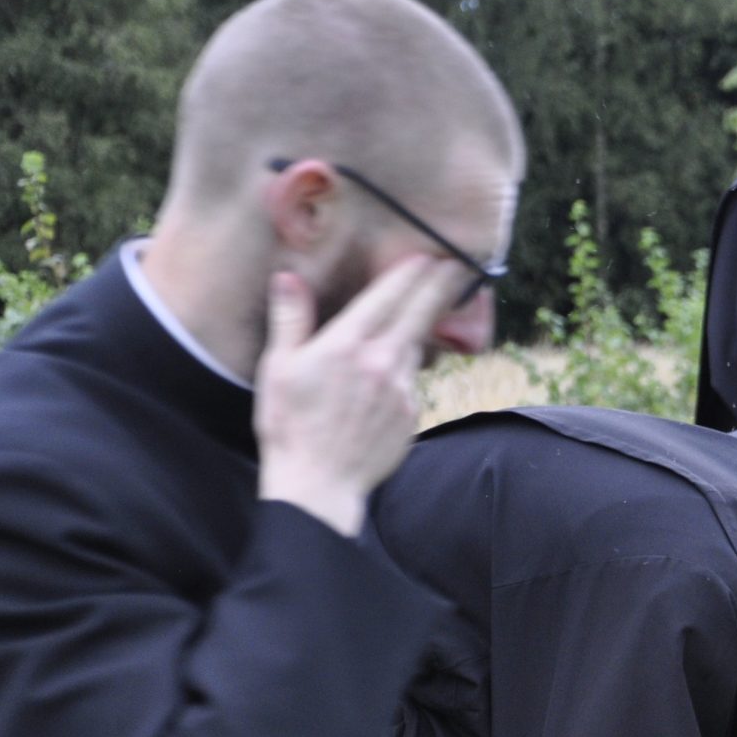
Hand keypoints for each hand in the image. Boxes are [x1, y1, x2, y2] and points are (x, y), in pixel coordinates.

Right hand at [254, 257, 456, 535]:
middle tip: (457, 264)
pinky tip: (389, 371)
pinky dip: (403, 369)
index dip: (409, 272)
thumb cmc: (289, 424)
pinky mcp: (411, 414)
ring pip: (414, 348)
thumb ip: (290, 318)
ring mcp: (402, 390)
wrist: (319, 483)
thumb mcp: (278, 367)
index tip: (427, 254)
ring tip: (425, 310)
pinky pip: (410, 381)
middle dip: (439, 286)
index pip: (387, 296)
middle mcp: (382, 363)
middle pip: (418, 314)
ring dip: (418, 329)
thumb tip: (288, 277)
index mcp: (347, 345)